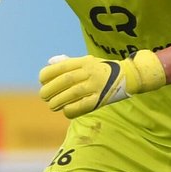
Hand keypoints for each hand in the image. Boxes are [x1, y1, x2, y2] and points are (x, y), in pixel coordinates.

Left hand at [38, 50, 165, 119]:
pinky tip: (65, 111)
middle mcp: (90, 72)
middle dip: (50, 89)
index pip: (61, 67)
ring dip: (58, 101)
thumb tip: (49, 63)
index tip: (42, 80)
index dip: (48, 74)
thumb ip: (68, 62)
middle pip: (65, 81)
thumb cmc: (102, 69)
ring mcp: (96, 86)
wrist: (128, 76)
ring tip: (52, 105)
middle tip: (44, 96)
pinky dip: (71, 110)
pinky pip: (82, 106)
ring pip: (72, 94)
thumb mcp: (87, 61)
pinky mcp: (101, 99)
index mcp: (84, 61)